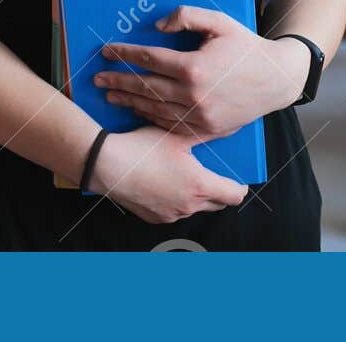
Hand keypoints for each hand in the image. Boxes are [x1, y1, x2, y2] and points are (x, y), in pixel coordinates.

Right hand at [87, 127, 246, 223]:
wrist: (106, 166)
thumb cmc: (142, 148)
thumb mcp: (177, 136)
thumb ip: (205, 134)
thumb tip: (227, 128)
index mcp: (200, 186)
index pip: (234, 195)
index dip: (239, 186)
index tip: (236, 178)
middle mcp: (189, 206)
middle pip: (217, 204)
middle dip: (217, 190)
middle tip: (209, 172)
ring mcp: (171, 214)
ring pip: (194, 207)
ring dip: (194, 195)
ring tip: (182, 174)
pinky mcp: (155, 218)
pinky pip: (174, 211)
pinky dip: (175, 200)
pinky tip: (163, 182)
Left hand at [95, 6, 308, 140]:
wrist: (277, 80)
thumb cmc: (247, 48)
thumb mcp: (220, 22)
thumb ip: (187, 17)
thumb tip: (157, 26)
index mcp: (194, 67)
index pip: (148, 59)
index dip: (124, 54)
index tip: (106, 51)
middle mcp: (193, 95)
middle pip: (145, 87)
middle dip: (118, 80)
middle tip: (97, 77)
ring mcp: (199, 117)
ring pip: (155, 109)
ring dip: (130, 101)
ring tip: (110, 94)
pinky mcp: (207, 130)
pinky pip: (171, 126)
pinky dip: (151, 118)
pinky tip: (138, 111)